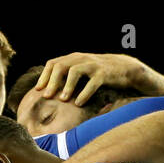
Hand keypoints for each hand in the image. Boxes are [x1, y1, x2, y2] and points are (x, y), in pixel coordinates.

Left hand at [35, 52, 149, 105]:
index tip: (38, 90)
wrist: (125, 69)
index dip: (44, 76)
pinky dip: (84, 93)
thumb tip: (51, 91)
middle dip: (51, 82)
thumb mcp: (83, 72)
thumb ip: (69, 77)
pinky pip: (92, 83)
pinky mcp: (104, 74)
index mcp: (74, 59)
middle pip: (60, 66)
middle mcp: (81, 59)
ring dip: (66, 86)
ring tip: (62, 100)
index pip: (53, 63)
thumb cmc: (100, 74)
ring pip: (74, 72)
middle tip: (46, 96)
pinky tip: (78, 103)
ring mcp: (93, 65)